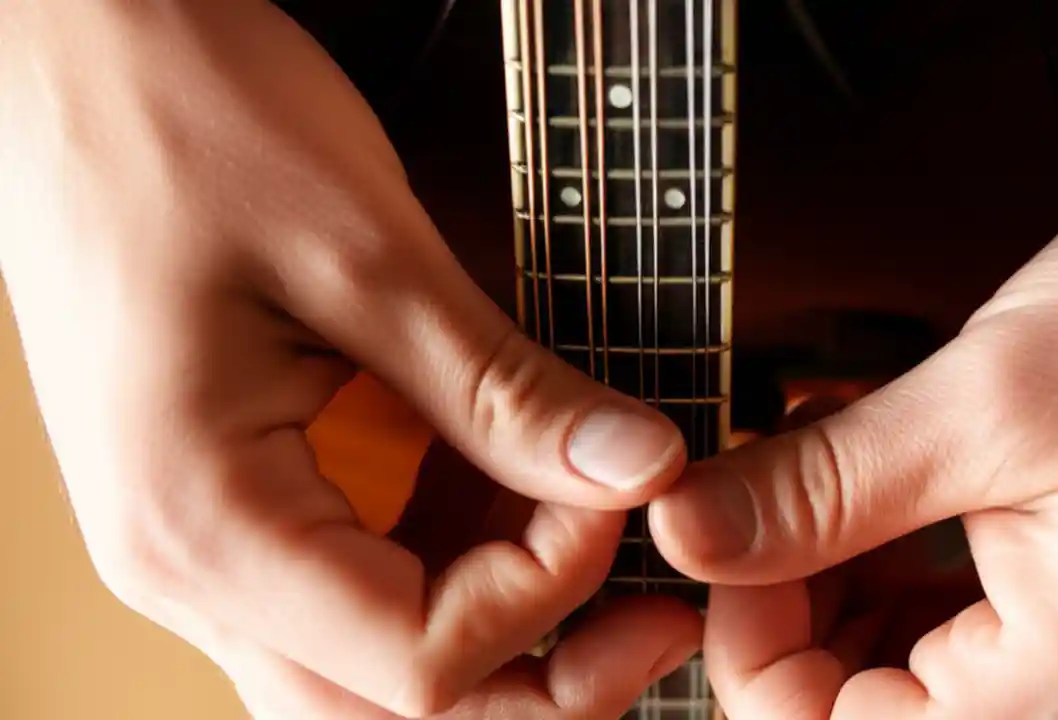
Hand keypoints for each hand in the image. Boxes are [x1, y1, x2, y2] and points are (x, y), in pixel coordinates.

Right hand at [0, 1, 695, 717]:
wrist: (74, 48)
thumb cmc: (180, 117)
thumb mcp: (367, 258)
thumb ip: (505, 391)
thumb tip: (639, 469)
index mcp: (201, 523)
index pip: (420, 658)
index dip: (552, 591)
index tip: (619, 488)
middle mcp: (184, 564)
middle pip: (390, 704)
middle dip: (538, 670)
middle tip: (647, 605)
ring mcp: (199, 536)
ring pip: (371, 659)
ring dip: (496, 620)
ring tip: (589, 538)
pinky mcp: (232, 493)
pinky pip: (352, 581)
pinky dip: (448, 561)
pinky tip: (513, 497)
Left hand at [651, 166, 1057, 717]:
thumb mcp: (988, 404)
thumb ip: (824, 489)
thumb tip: (685, 534)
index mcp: (1056, 690)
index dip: (746, 634)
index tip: (731, 521)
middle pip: (846, 703)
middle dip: (784, 590)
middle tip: (778, 473)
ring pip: (878, 660)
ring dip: (827, 561)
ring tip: (830, 452)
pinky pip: (928, 617)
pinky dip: (877, 547)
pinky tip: (875, 464)